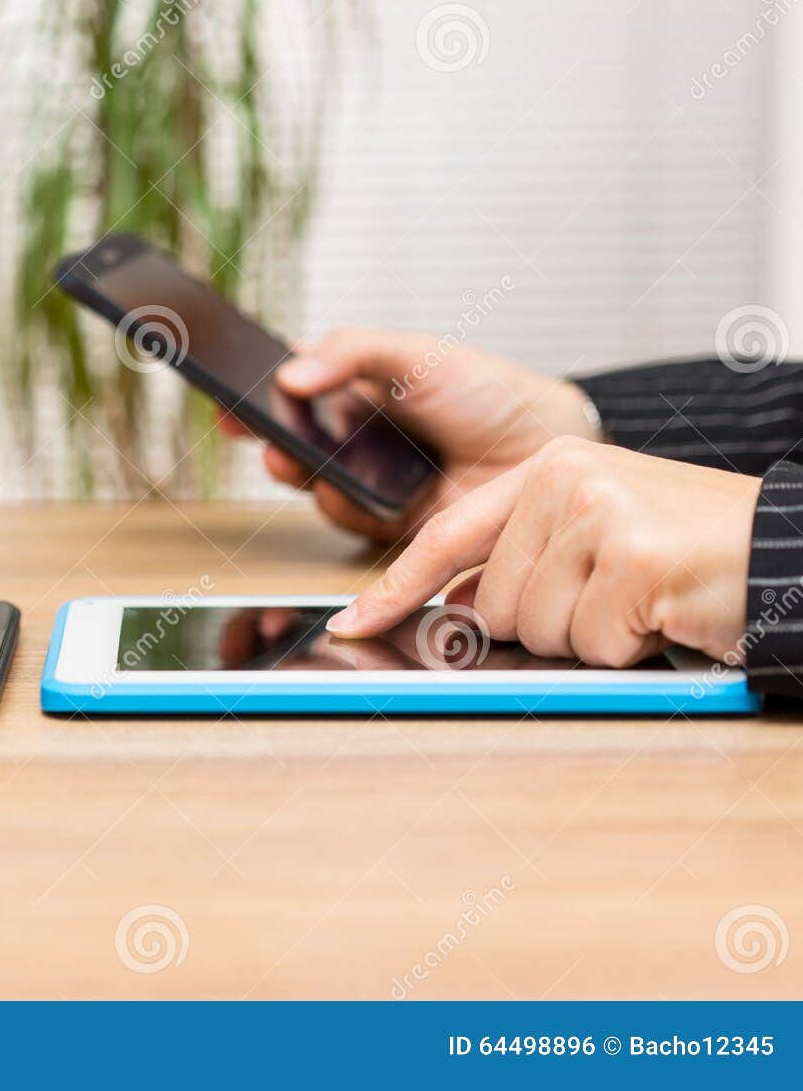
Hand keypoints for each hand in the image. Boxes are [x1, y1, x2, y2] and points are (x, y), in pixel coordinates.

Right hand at [221, 327, 600, 540]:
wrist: (546, 448)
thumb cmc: (488, 392)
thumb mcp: (416, 352)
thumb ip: (351, 352)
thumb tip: (291, 372)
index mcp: (354, 385)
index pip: (290, 386)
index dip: (252, 391)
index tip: (225, 395)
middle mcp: (354, 434)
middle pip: (288, 437)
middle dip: (265, 436)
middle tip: (256, 432)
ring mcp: (367, 477)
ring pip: (309, 480)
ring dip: (297, 471)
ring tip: (295, 459)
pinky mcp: (386, 519)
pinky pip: (344, 517)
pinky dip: (339, 504)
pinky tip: (347, 490)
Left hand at [326, 438, 760, 666]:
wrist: (785, 547)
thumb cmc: (689, 550)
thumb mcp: (593, 533)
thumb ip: (522, 558)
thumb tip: (452, 611)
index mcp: (546, 469)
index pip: (445, 536)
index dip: (396, 588)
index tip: (353, 623)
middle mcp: (563, 481)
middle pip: (491, 603)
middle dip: (546, 622)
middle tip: (608, 596)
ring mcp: (596, 514)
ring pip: (534, 628)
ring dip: (588, 636)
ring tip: (639, 599)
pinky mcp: (631, 557)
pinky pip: (587, 641)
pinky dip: (625, 645)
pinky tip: (661, 611)